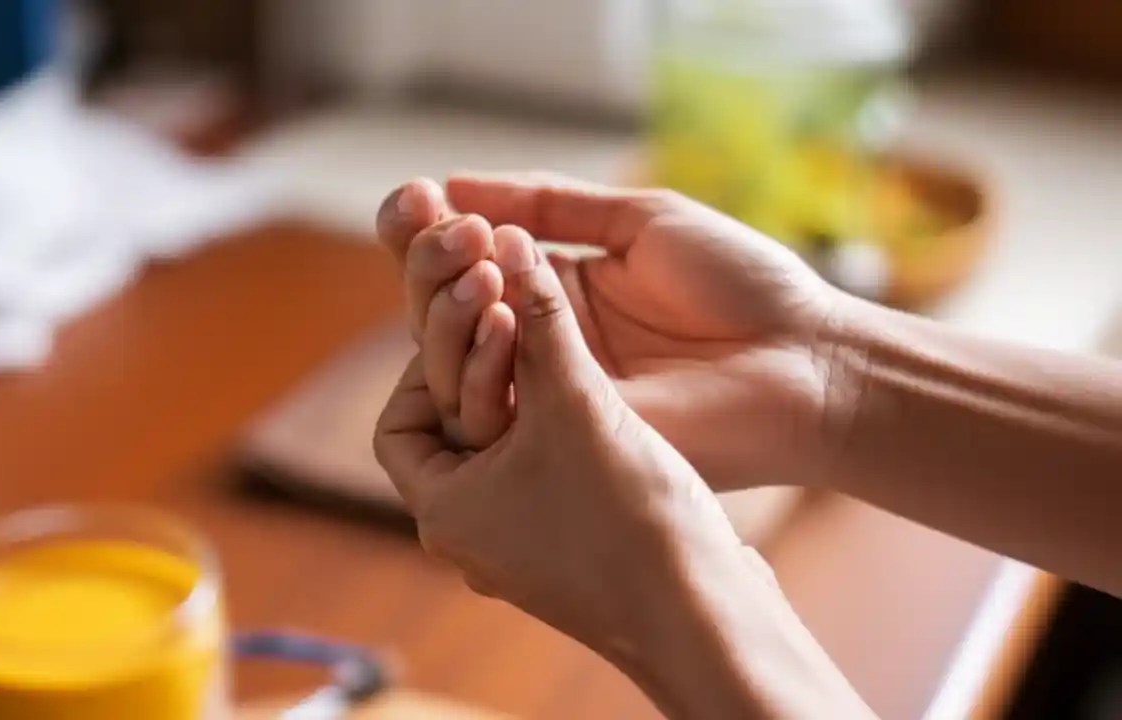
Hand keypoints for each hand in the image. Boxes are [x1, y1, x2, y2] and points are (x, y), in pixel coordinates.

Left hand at [373, 224, 746, 663]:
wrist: (708, 615)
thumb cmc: (629, 525)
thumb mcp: (576, 407)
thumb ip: (542, 323)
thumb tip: (510, 241)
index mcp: (445, 510)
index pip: (398, 422)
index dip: (426, 362)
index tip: (474, 322)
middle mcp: (473, 529)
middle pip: (451, 425)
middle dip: (477, 358)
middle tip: (506, 303)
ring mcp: (521, 537)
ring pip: (502, 442)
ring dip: (521, 383)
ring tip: (550, 333)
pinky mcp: (569, 537)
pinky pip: (542, 463)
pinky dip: (553, 418)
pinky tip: (590, 381)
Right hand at [378, 174, 844, 488]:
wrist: (805, 360)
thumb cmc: (740, 287)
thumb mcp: (639, 221)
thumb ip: (550, 206)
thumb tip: (456, 184)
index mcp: (554, 289)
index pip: (467, 260)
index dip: (428, 228)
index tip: (414, 191)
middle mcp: (538, 342)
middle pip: (444, 305)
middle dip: (424, 255)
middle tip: (433, 217)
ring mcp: (545, 390)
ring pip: (452, 352)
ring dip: (442, 294)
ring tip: (465, 245)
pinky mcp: (560, 433)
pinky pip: (492, 401)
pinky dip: (478, 346)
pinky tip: (489, 293)